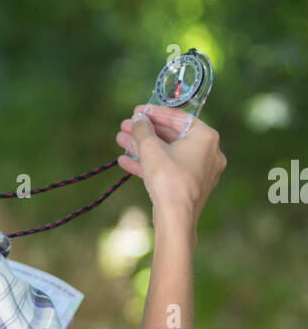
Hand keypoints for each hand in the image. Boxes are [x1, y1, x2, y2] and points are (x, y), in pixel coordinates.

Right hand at [114, 103, 226, 224]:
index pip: (178, 118)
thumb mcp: (151, 148)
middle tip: (126, 126)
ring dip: (143, 147)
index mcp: (206, 137)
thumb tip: (138, 119)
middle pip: (172, 136)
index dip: (154, 113)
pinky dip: (150, 164)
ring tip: (121, 140)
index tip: (137, 111)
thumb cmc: (168, 179)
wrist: (175, 218)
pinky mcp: (190, 187)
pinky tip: (125, 161)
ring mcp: (200, 171)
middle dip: (145, 132)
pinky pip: (169, 170)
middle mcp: (208, 152)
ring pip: (168, 153)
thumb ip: (143, 128)